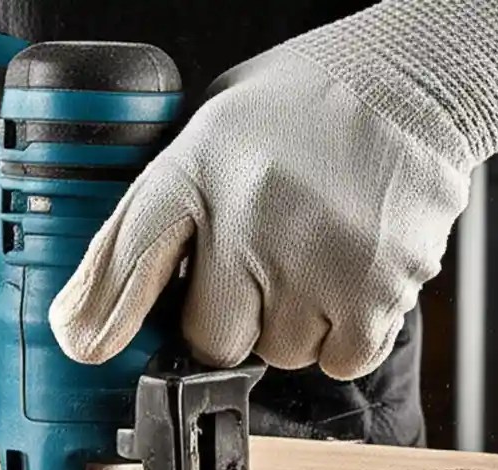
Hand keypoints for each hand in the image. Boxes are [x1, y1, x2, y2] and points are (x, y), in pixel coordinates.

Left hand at [49, 0, 497, 380]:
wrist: (410, 82)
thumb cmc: (299, 114)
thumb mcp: (202, 141)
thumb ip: (150, 225)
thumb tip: (87, 325)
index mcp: (192, 171)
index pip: (127, 263)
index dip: (100, 316)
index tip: (88, 347)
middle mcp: (249, 217)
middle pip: (212, 339)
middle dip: (230, 319)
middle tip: (256, 268)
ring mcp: (315, 257)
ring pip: (279, 353)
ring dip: (290, 326)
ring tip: (310, 257)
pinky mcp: (377, 288)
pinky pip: (340, 359)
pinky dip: (344, 336)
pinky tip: (346, 276)